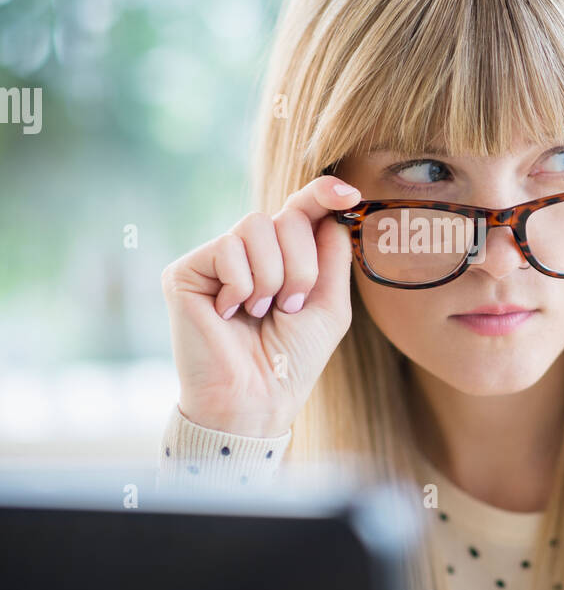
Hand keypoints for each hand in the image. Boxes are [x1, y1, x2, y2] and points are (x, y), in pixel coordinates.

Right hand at [161, 175, 361, 435]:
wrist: (256, 396)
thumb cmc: (291, 360)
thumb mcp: (329, 306)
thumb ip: (333, 257)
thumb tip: (331, 212)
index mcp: (282, 256)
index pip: (301, 209)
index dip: (323, 193)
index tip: (350, 194)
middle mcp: (248, 252)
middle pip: (287, 217)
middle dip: (301, 266)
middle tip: (289, 306)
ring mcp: (216, 259)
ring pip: (256, 226)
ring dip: (272, 276)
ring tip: (260, 311)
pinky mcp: (187, 270)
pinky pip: (226, 248)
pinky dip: (240, 285)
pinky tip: (230, 313)